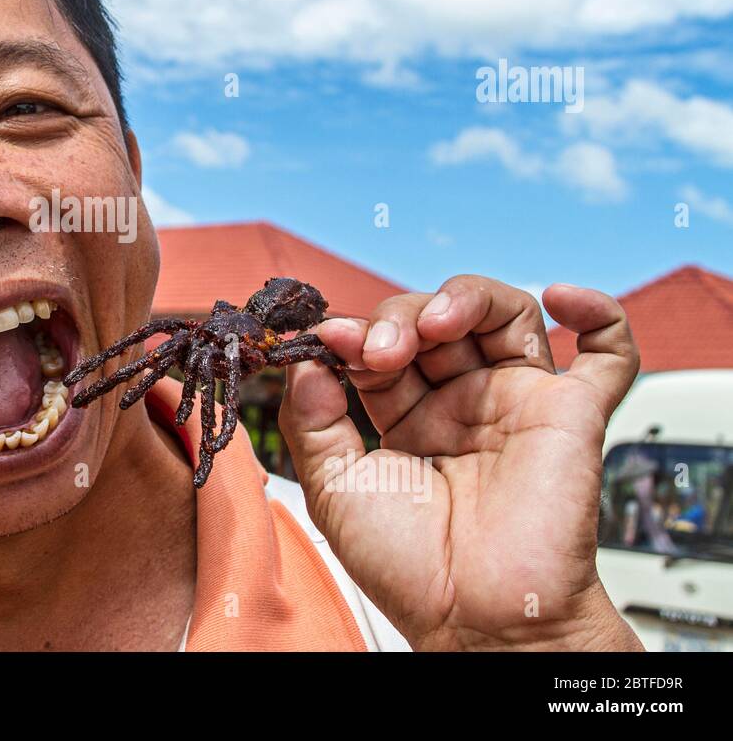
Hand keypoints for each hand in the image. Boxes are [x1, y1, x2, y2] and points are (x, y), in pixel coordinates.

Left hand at [279, 276, 642, 650]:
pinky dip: (598, 313)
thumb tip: (307, 358)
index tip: (329, 340)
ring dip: (465, 299)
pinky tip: (563, 297)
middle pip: (436, 321)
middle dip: (400, 318)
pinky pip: (608, 354)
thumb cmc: (408, 568)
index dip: (354, 335)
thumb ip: (311, 417)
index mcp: (407, 418)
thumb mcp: (333, 486)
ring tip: (435, 325)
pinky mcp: (573, 414)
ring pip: (503, 314)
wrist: (476, 618)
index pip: (382, 347)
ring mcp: (518, 403)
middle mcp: (463, 404)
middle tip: (379, 349)